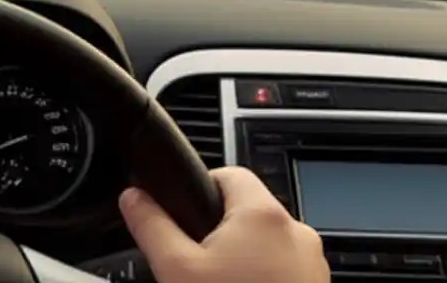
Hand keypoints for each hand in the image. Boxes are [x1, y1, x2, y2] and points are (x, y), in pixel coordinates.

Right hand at [119, 167, 328, 282]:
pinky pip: (284, 271)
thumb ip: (152, 226)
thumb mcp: (177, 271)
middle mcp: (296, 232)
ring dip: (243, 260)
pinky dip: (262, 280)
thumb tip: (133, 198)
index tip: (184, 214)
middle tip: (197, 265)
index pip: (229, 173)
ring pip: (266, 245)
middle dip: (219, 234)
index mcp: (262, 214)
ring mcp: (313, 264)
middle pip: (247, 212)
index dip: (200, 189)